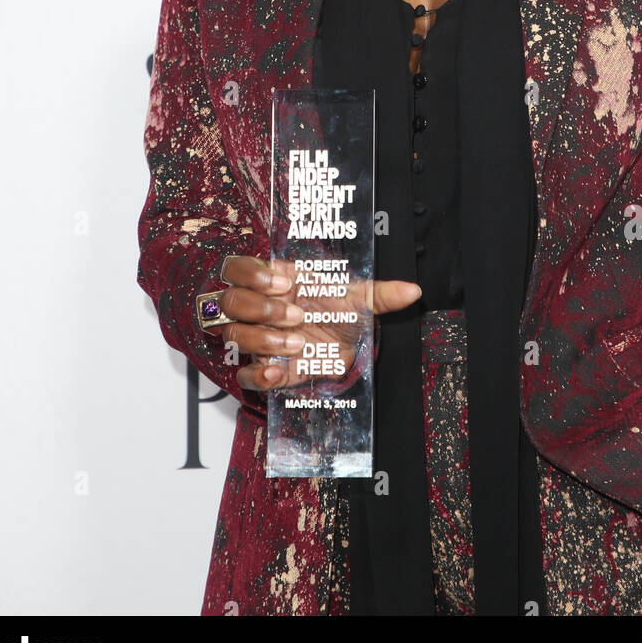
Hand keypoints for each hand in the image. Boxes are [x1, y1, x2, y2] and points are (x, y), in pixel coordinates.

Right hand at [209, 254, 420, 391]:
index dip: (253, 275)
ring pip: (232, 334)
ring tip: (296, 343)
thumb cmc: (341, 315)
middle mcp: (259, 308)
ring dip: (262, 339)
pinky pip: (244, 374)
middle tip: (295, 316)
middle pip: (229, 301)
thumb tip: (412, 291)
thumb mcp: (360, 301)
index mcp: (275, 281)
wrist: (343, 350)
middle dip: (259, 308)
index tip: (286, 284)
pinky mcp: (264, 369)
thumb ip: (381, 294)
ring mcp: (257, 338)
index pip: (238, 267)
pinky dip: (257, 375)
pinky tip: (277, 373)